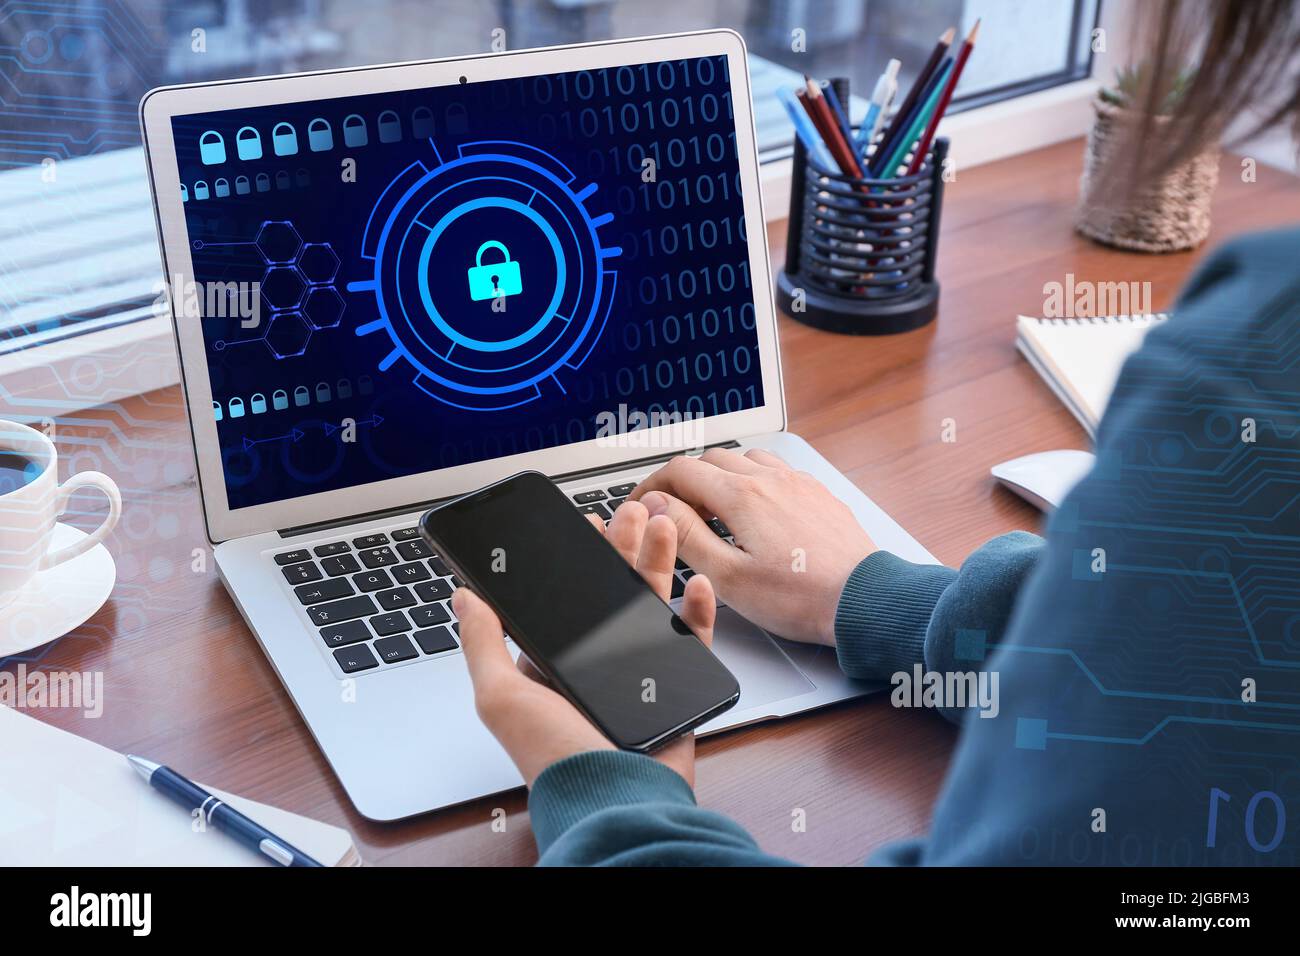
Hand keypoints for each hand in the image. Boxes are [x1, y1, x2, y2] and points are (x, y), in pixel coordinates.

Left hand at [454, 500, 716, 787]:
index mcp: (555, 668)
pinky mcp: (677, 690)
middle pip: (613, 593)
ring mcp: (640, 677)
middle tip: (632, 511)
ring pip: (651, 605)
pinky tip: (694, 583)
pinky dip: (696, 610)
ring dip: (659, 562)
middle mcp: (597, 669)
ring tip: (664, 525)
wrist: (617, 801)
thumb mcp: (502, 698)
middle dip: (623, 548)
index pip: (566, 602)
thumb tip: (464, 598)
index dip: (577, 561)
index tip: (586, 524)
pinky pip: (691, 642)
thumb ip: (483, 646)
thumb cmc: (558, 762)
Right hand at [629, 448, 875, 645]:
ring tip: (715, 511)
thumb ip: (687, 535)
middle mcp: (770, 479)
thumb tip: (658, 505)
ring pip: (746, 459)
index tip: (644, 506)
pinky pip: (777, 470)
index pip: (680, 470)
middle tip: (675, 513)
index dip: (652, 486)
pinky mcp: (819, 494)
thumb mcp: (728, 576)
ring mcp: (798, 483)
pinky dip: (754, 480)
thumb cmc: (801, 597)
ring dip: (720, 476)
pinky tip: (757, 511)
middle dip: (684, 481)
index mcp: (742, 496)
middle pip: (711, 459)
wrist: (866, 601)